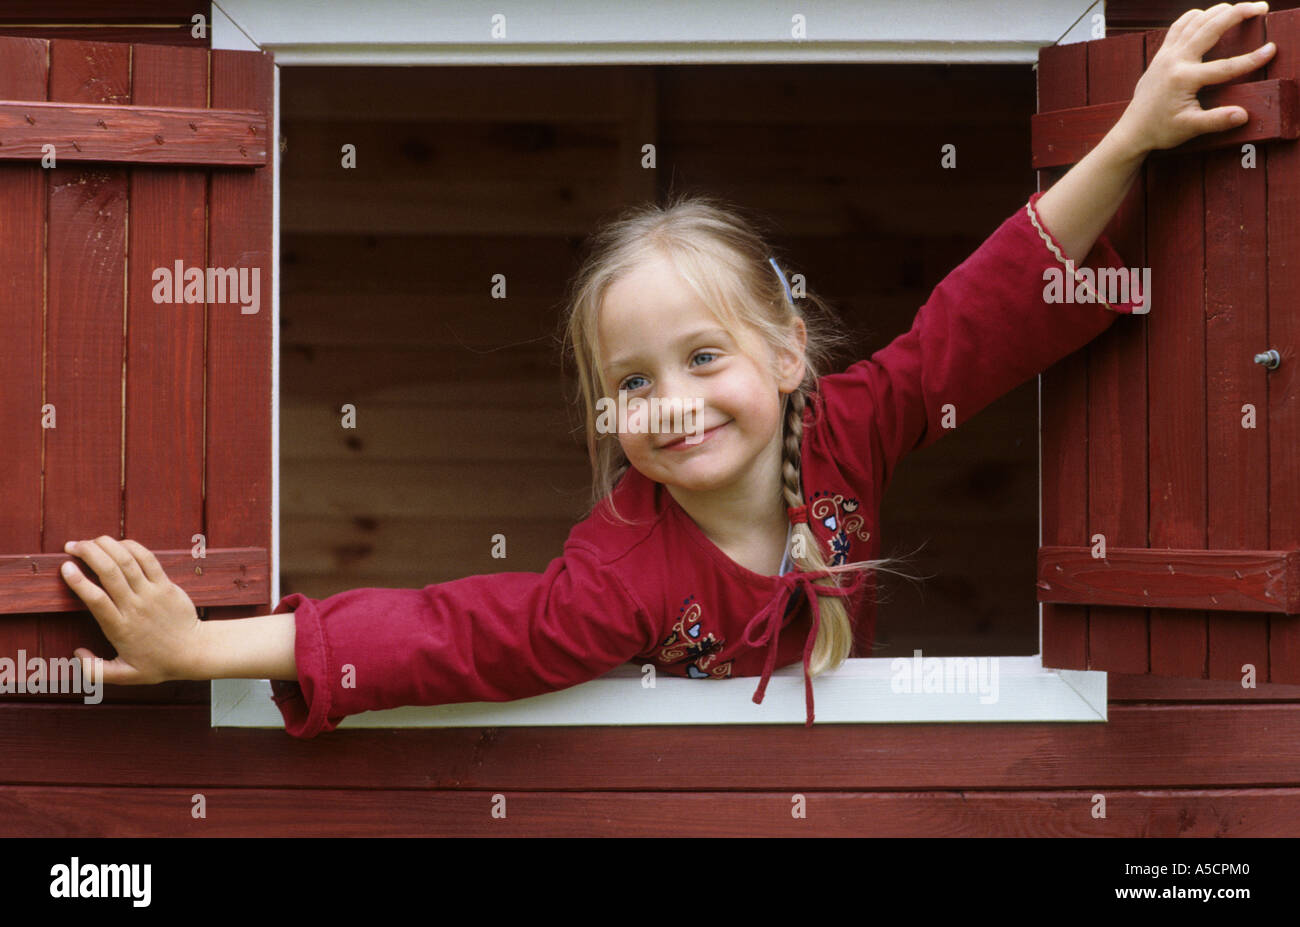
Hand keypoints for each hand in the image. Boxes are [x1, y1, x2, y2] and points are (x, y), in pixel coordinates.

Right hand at [61, 536, 202, 684]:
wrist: (194, 652)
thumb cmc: (158, 664)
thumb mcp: (125, 676)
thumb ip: (96, 671)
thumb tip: (77, 653)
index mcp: (120, 628)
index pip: (96, 599)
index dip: (79, 581)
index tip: (65, 567)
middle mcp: (135, 607)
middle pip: (109, 572)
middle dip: (87, 553)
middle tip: (71, 546)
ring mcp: (152, 593)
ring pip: (127, 561)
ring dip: (106, 545)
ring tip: (89, 541)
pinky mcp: (166, 585)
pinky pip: (149, 559)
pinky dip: (131, 547)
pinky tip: (117, 543)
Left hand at [1114, 2, 1275, 154]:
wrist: (1131, 131)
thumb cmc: (1160, 131)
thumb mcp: (1189, 128)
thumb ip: (1217, 121)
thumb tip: (1243, 115)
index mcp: (1184, 78)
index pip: (1225, 66)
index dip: (1251, 59)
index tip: (1271, 49)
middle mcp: (1174, 61)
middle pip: (1210, 29)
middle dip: (1237, 14)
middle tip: (1260, 7)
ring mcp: (1165, 55)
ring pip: (1194, 22)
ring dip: (1218, 11)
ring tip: (1240, 8)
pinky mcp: (1160, 54)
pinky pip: (1178, 27)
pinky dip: (1195, 17)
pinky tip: (1208, 16)